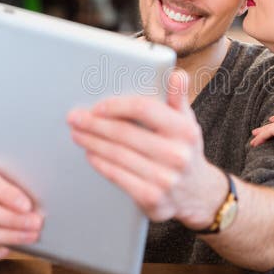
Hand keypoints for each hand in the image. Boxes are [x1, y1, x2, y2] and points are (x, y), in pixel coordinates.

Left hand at [67, 70, 225, 228]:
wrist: (198, 193)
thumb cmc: (184, 149)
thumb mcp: (187, 123)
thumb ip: (178, 98)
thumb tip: (177, 75)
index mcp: (185, 130)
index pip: (144, 109)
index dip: (117, 106)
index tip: (97, 106)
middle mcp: (177, 154)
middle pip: (125, 133)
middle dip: (95, 124)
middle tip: (75, 118)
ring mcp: (165, 178)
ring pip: (118, 155)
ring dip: (93, 142)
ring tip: (78, 134)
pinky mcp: (152, 198)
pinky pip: (118, 176)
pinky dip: (101, 163)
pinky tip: (91, 154)